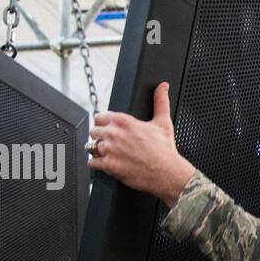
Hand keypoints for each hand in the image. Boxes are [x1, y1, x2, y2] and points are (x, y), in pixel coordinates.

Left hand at [88, 82, 196, 207]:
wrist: (167, 174)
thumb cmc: (165, 151)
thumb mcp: (163, 122)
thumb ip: (160, 101)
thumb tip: (163, 87)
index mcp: (124, 121)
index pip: (100, 117)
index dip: (104, 124)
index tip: (110, 130)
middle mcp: (114, 134)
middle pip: (94, 132)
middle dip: (101, 138)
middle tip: (112, 144)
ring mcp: (109, 150)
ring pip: (92, 147)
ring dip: (99, 151)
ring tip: (111, 155)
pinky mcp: (108, 166)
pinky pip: (92, 163)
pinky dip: (97, 164)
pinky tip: (107, 164)